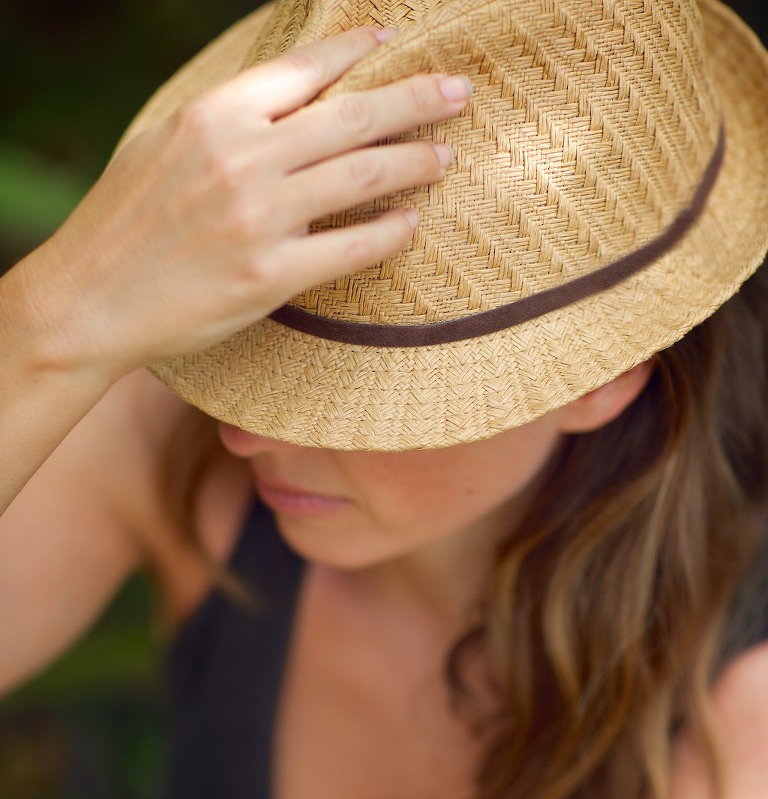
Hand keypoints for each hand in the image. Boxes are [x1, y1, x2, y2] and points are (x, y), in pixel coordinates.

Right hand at [20, 28, 469, 382]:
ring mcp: (260, 217)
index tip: (394, 41)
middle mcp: (243, 156)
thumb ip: (226, 121)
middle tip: (459, 92)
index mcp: (215, 114)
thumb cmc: (124, 223)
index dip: (356, 51)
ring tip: (446, 155)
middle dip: (416, 99)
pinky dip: (389, 232)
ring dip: (415, 161)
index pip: (305, 69)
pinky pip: (351, 248)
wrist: (90, 300)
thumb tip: (283, 103)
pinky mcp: (271, 275)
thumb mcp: (163, 144)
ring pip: (362, 176)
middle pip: (352, 117)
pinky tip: (411, 224)